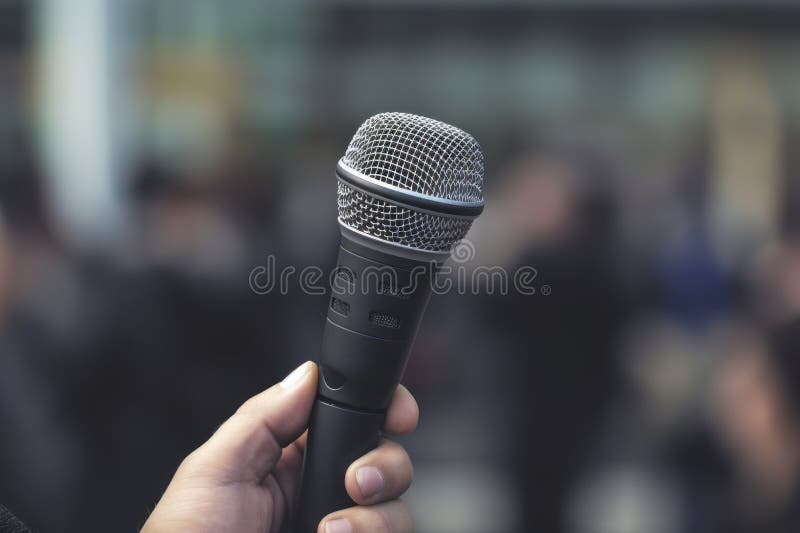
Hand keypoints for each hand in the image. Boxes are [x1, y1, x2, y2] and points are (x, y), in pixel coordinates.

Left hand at [141, 361, 416, 532]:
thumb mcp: (214, 470)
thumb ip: (263, 417)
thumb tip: (307, 373)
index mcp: (291, 458)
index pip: (352, 420)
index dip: (384, 409)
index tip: (398, 414)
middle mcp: (322, 492)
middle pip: (387, 460)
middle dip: (386, 465)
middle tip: (356, 482)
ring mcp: (343, 528)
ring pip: (397, 509)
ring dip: (377, 517)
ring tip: (332, 530)